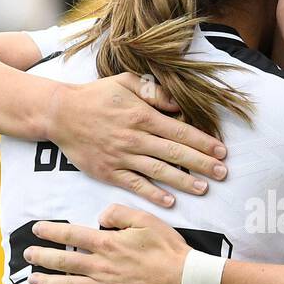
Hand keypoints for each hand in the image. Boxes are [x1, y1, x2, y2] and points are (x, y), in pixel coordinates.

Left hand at [24, 205, 188, 283]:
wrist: (184, 279)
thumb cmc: (168, 248)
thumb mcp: (146, 220)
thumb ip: (119, 213)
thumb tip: (99, 216)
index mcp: (108, 243)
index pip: (72, 235)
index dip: (51, 232)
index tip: (36, 229)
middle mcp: (101, 266)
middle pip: (64, 261)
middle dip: (42, 257)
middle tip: (28, 255)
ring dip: (47, 282)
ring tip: (32, 280)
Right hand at [44, 73, 227, 208]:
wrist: (60, 114)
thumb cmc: (97, 96)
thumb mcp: (126, 82)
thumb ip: (154, 91)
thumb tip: (179, 104)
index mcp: (142, 115)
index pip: (180, 132)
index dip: (203, 142)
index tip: (221, 150)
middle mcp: (135, 137)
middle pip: (175, 153)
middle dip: (202, 164)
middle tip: (223, 172)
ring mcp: (121, 156)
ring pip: (159, 171)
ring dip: (183, 181)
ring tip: (204, 189)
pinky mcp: (109, 172)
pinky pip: (135, 185)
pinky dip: (153, 194)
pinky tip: (170, 201)